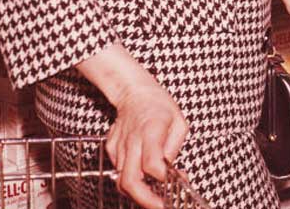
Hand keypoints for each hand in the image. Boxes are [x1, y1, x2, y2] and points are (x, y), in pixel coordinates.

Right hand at [105, 71, 188, 208]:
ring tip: (154, 193)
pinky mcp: (110, 149)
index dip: (162, 178)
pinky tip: (142, 172)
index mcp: (151, 130)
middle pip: (130, 180)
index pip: (152, 163)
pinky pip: (119, 170)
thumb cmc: (159, 105)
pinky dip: (131, 176)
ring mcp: (118, 146)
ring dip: (139, 191)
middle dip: (144, 200)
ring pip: (121, 180)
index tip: (173, 182)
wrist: (133, 92)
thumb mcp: (179, 122)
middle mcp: (131, 140)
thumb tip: (171, 171)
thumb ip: (174, 148)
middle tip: (159, 206)